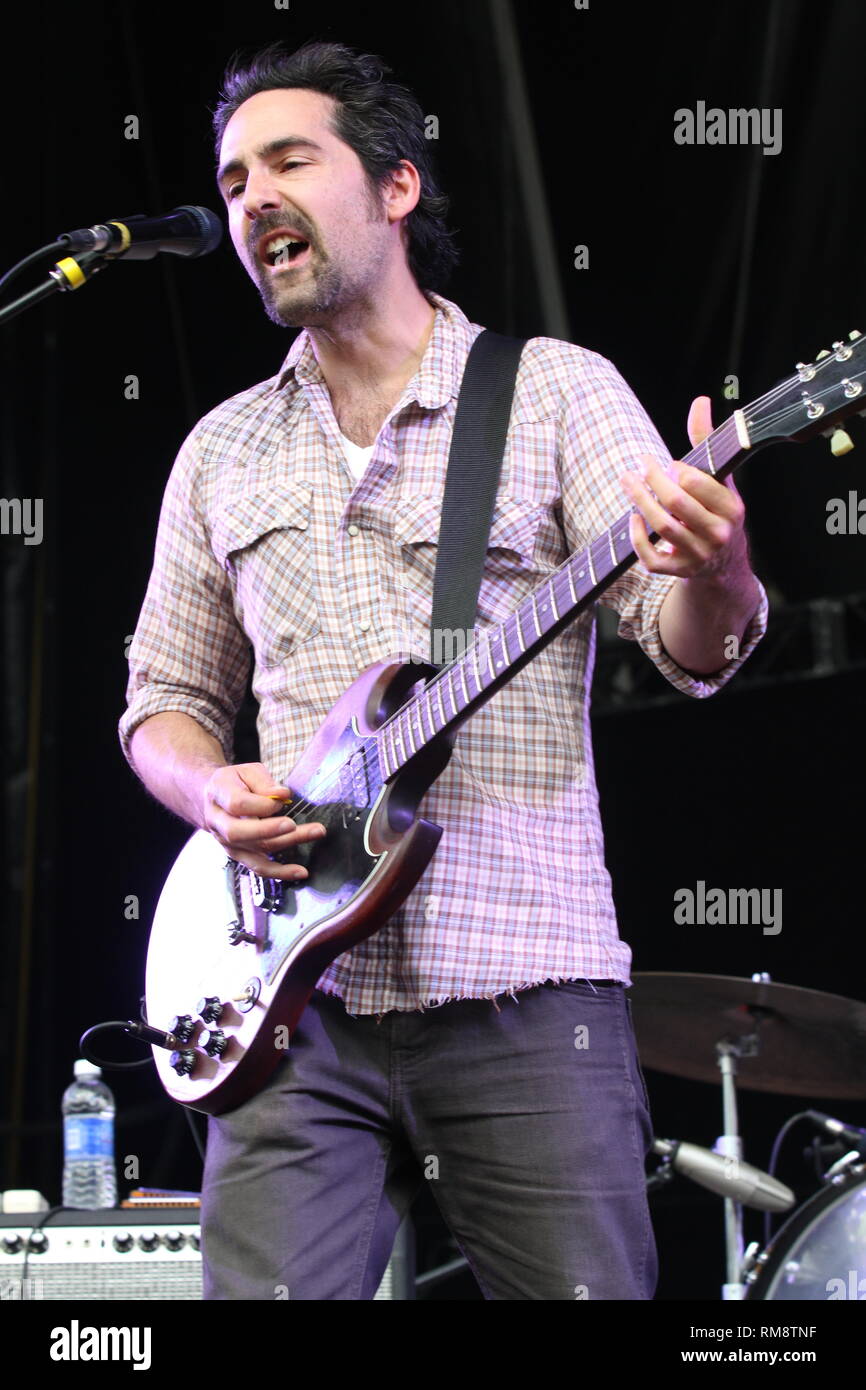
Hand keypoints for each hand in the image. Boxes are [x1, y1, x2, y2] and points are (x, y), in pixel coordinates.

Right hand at [201, 761, 325, 880]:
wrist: (213, 799)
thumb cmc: (234, 782)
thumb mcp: (247, 771)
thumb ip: (264, 782)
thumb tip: (283, 794)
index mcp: (219, 795)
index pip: (237, 803)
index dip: (261, 804)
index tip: (281, 800)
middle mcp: (219, 822)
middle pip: (239, 832)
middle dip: (268, 830)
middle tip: (292, 824)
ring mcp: (227, 842)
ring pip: (254, 849)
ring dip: (286, 843)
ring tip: (314, 833)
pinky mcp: (240, 855)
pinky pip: (259, 867)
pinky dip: (280, 872)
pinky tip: (300, 871)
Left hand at [620, 396, 747, 580]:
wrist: (725, 564)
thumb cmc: (717, 511)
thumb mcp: (720, 479)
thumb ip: (707, 441)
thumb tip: (700, 401)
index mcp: (732, 508)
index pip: (696, 483)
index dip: (676, 471)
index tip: (667, 464)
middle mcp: (718, 533)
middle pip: (675, 503)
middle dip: (652, 481)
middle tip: (639, 465)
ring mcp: (698, 555)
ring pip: (661, 526)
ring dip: (639, 501)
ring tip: (627, 480)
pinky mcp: (679, 571)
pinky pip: (651, 557)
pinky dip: (638, 537)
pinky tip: (633, 518)